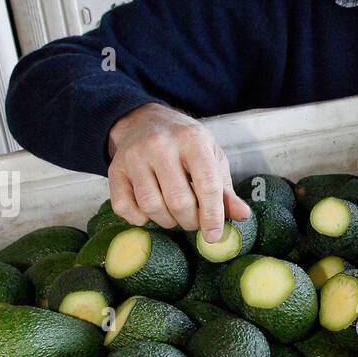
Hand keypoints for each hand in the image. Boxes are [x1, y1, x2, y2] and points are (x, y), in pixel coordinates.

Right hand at [107, 103, 250, 240]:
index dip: (213, 216)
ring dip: (167, 221)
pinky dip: (140, 219)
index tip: (214, 235)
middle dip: (190, 221)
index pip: (207, 185)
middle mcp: (160, 145)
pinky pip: (125, 209)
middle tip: (193, 221)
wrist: (144, 120)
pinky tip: (150, 210)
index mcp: (192, 139)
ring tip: (174, 214)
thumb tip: (243, 216)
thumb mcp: (212, 158)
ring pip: (151, 207)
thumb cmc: (185, 144)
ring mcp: (134, 156)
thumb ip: (225, 190)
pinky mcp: (114, 169)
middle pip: (178, 201)